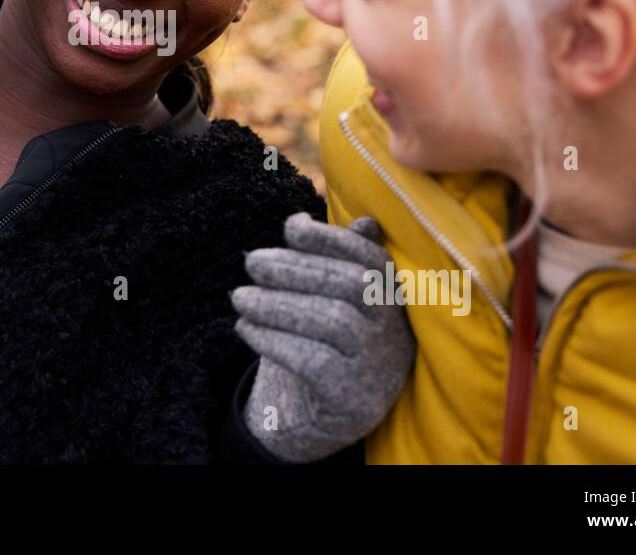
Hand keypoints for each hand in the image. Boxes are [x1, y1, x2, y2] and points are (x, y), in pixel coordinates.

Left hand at [232, 211, 414, 462]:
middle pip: (350, 285)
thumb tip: (315, 219)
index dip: (331, 238)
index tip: (291, 226)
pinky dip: (274, 340)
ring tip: (240, 298)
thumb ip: (331, 263)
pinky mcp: (356, 400)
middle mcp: (396, 331)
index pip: (372, 259)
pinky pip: (314, 361)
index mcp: (394, 300)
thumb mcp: (337, 304)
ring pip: (331, 320)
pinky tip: (246, 328)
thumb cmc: (331, 343)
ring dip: (278, 304)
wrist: (332, 416)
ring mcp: (380, 367)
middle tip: (251, 262)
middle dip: (296, 268)